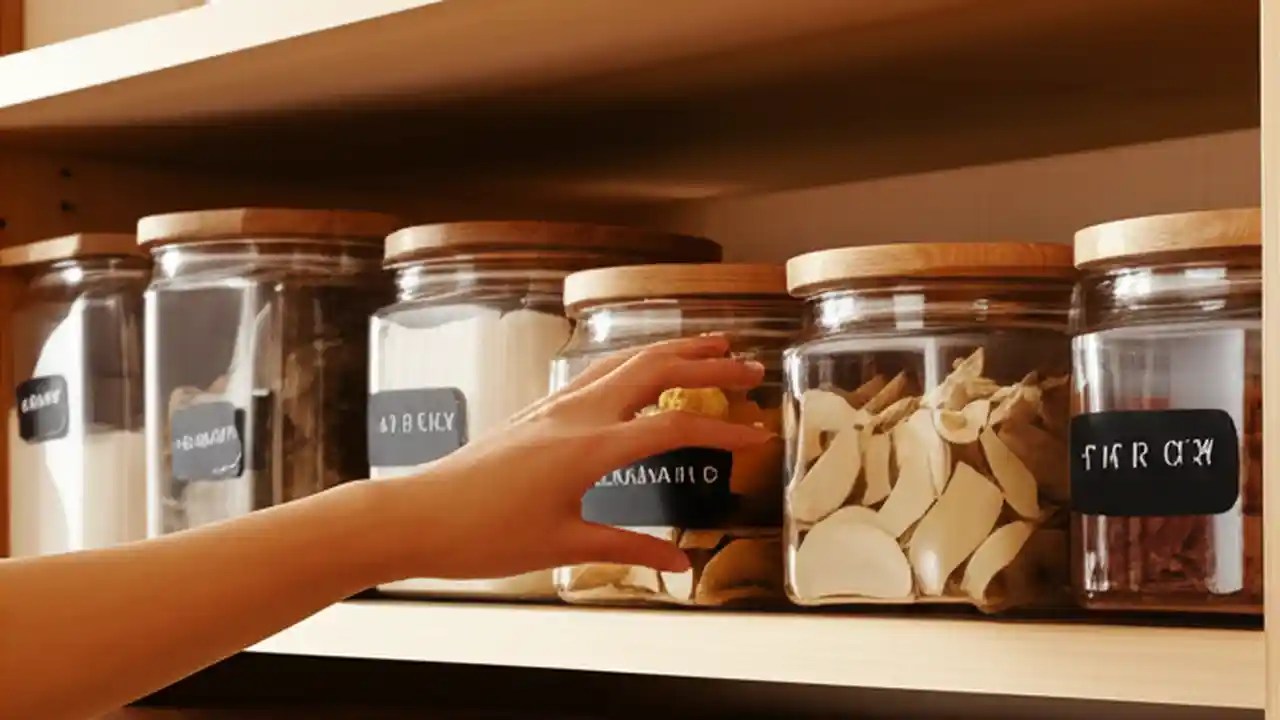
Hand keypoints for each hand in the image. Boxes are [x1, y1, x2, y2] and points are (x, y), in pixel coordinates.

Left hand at [375, 334, 771, 581]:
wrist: (416, 515)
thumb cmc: (481, 534)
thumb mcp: (562, 545)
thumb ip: (627, 547)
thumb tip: (678, 561)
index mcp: (588, 447)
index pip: (673, 428)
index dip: (722, 431)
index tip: (757, 437)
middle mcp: (575, 414)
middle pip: (655, 370)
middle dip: (707, 363)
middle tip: (748, 366)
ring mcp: (553, 407)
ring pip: (625, 362)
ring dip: (672, 352)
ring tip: (709, 347)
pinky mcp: (537, 411)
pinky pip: (599, 374)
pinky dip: (637, 365)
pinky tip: (643, 373)